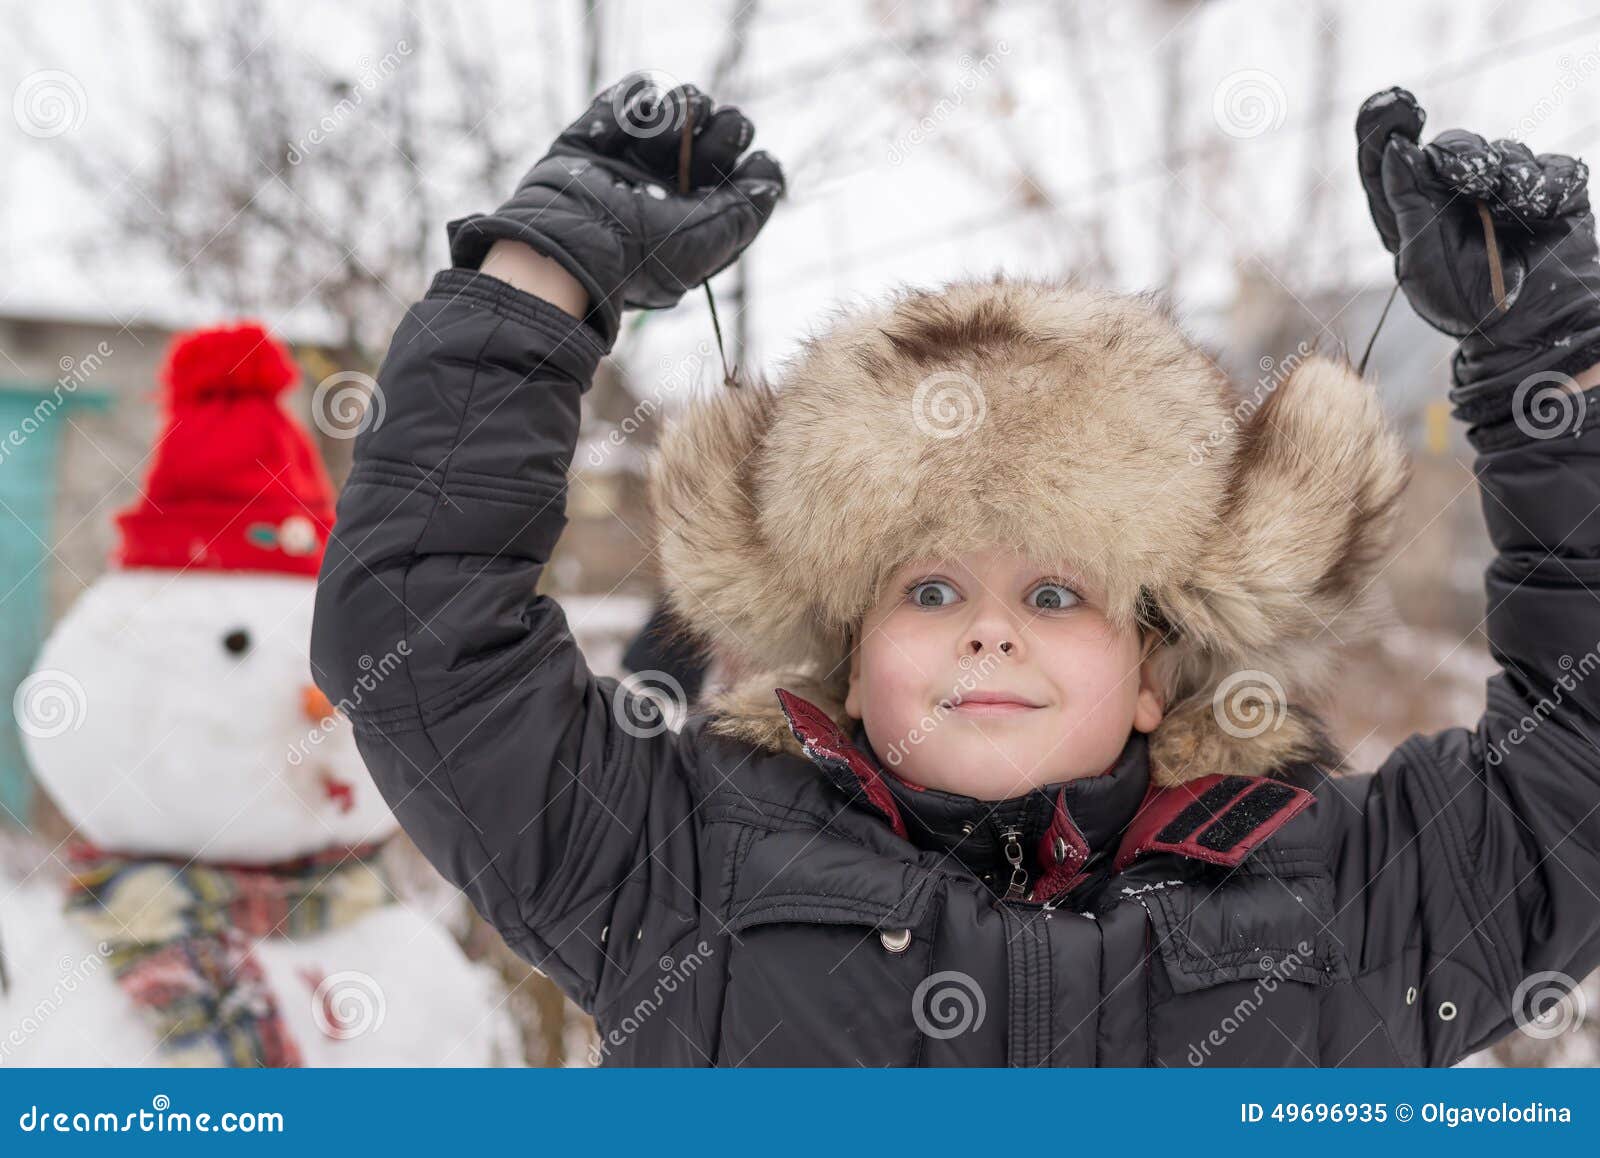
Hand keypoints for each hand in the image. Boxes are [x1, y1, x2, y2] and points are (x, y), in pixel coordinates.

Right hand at [448, 75, 784, 348]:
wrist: (576, 244)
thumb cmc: (647, 254)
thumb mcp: (713, 241)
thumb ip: (749, 209)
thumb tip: (770, 171)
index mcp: (692, 212)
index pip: (732, 166)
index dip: (743, 153)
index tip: (749, 155)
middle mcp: (664, 183)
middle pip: (712, 129)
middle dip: (724, 126)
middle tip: (720, 129)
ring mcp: (630, 158)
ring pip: (677, 106)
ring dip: (684, 112)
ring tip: (672, 135)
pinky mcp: (597, 134)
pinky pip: (633, 95)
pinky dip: (642, 99)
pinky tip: (642, 121)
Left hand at [1355, 87, 1599, 403]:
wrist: (1526, 329)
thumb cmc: (1462, 301)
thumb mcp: (1418, 258)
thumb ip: (1406, 201)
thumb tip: (1396, 148)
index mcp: (1414, 207)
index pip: (1390, 154)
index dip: (1386, 123)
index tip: (1393, 102)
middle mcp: (1457, 193)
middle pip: (1452, 146)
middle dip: (1458, 155)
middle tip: (1463, 176)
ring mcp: (1506, 190)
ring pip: (1503, 153)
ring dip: (1504, 175)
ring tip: (1507, 207)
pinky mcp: (1552, 193)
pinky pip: (1551, 169)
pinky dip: (1545, 185)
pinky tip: (1538, 210)